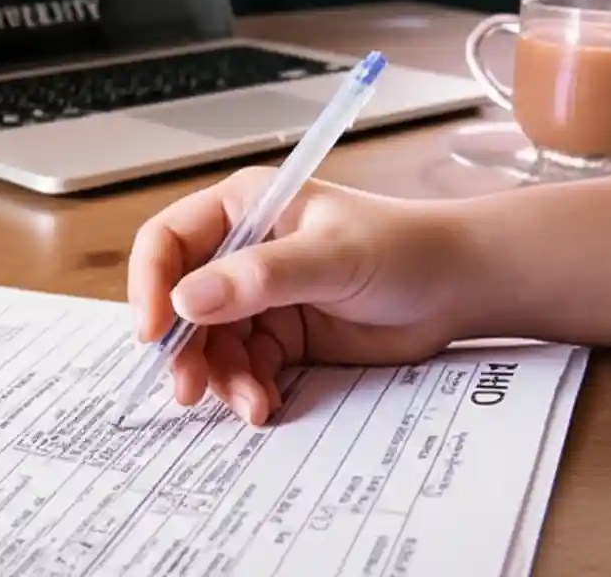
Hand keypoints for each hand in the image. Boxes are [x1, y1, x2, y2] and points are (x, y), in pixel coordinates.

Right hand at [128, 167, 471, 425]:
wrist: (460, 289)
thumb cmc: (404, 249)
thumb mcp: (330, 258)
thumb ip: (258, 278)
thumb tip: (184, 301)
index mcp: (242, 208)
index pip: (168, 242)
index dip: (150, 284)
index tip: (153, 331)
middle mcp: (240, 251)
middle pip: (180, 301)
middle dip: (183, 347)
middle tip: (188, 387)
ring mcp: (257, 296)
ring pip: (209, 343)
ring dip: (221, 377)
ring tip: (252, 402)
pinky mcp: (279, 335)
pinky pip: (242, 366)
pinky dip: (248, 388)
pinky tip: (267, 402)